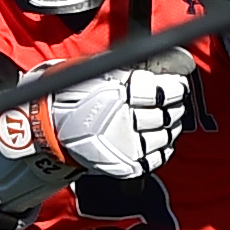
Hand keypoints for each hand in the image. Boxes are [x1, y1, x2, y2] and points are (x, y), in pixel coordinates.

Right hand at [49, 65, 189, 178]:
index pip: (162, 93)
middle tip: (174, 102)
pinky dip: (164, 148)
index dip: (175, 89)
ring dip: (172, 127)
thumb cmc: (75, 96)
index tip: (178, 86)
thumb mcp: (99, 73)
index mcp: (120, 95)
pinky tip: (162, 140)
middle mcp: (125, 121)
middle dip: (175, 107)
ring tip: (169, 119)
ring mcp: (126, 146)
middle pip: (166, 115)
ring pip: (165, 136)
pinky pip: (156, 158)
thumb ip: (128, 71)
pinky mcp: (126, 165)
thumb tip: (160, 63)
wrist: (50, 127)